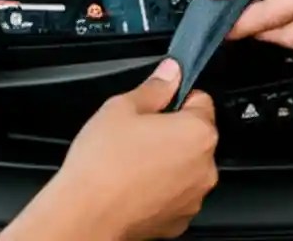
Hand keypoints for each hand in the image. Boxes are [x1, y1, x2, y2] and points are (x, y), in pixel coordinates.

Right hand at [0, 59, 218, 240]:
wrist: (87, 214)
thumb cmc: (103, 163)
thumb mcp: (121, 107)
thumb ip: (154, 87)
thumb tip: (170, 72)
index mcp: (198, 133)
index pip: (201, 100)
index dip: (176, 99)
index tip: (156, 107)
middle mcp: (205, 167)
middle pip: (195, 137)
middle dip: (171, 132)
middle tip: (137, 135)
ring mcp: (194, 197)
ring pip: (185, 167)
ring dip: (167, 162)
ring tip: (131, 162)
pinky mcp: (180, 220)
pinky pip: (176, 195)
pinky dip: (161, 189)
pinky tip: (134, 185)